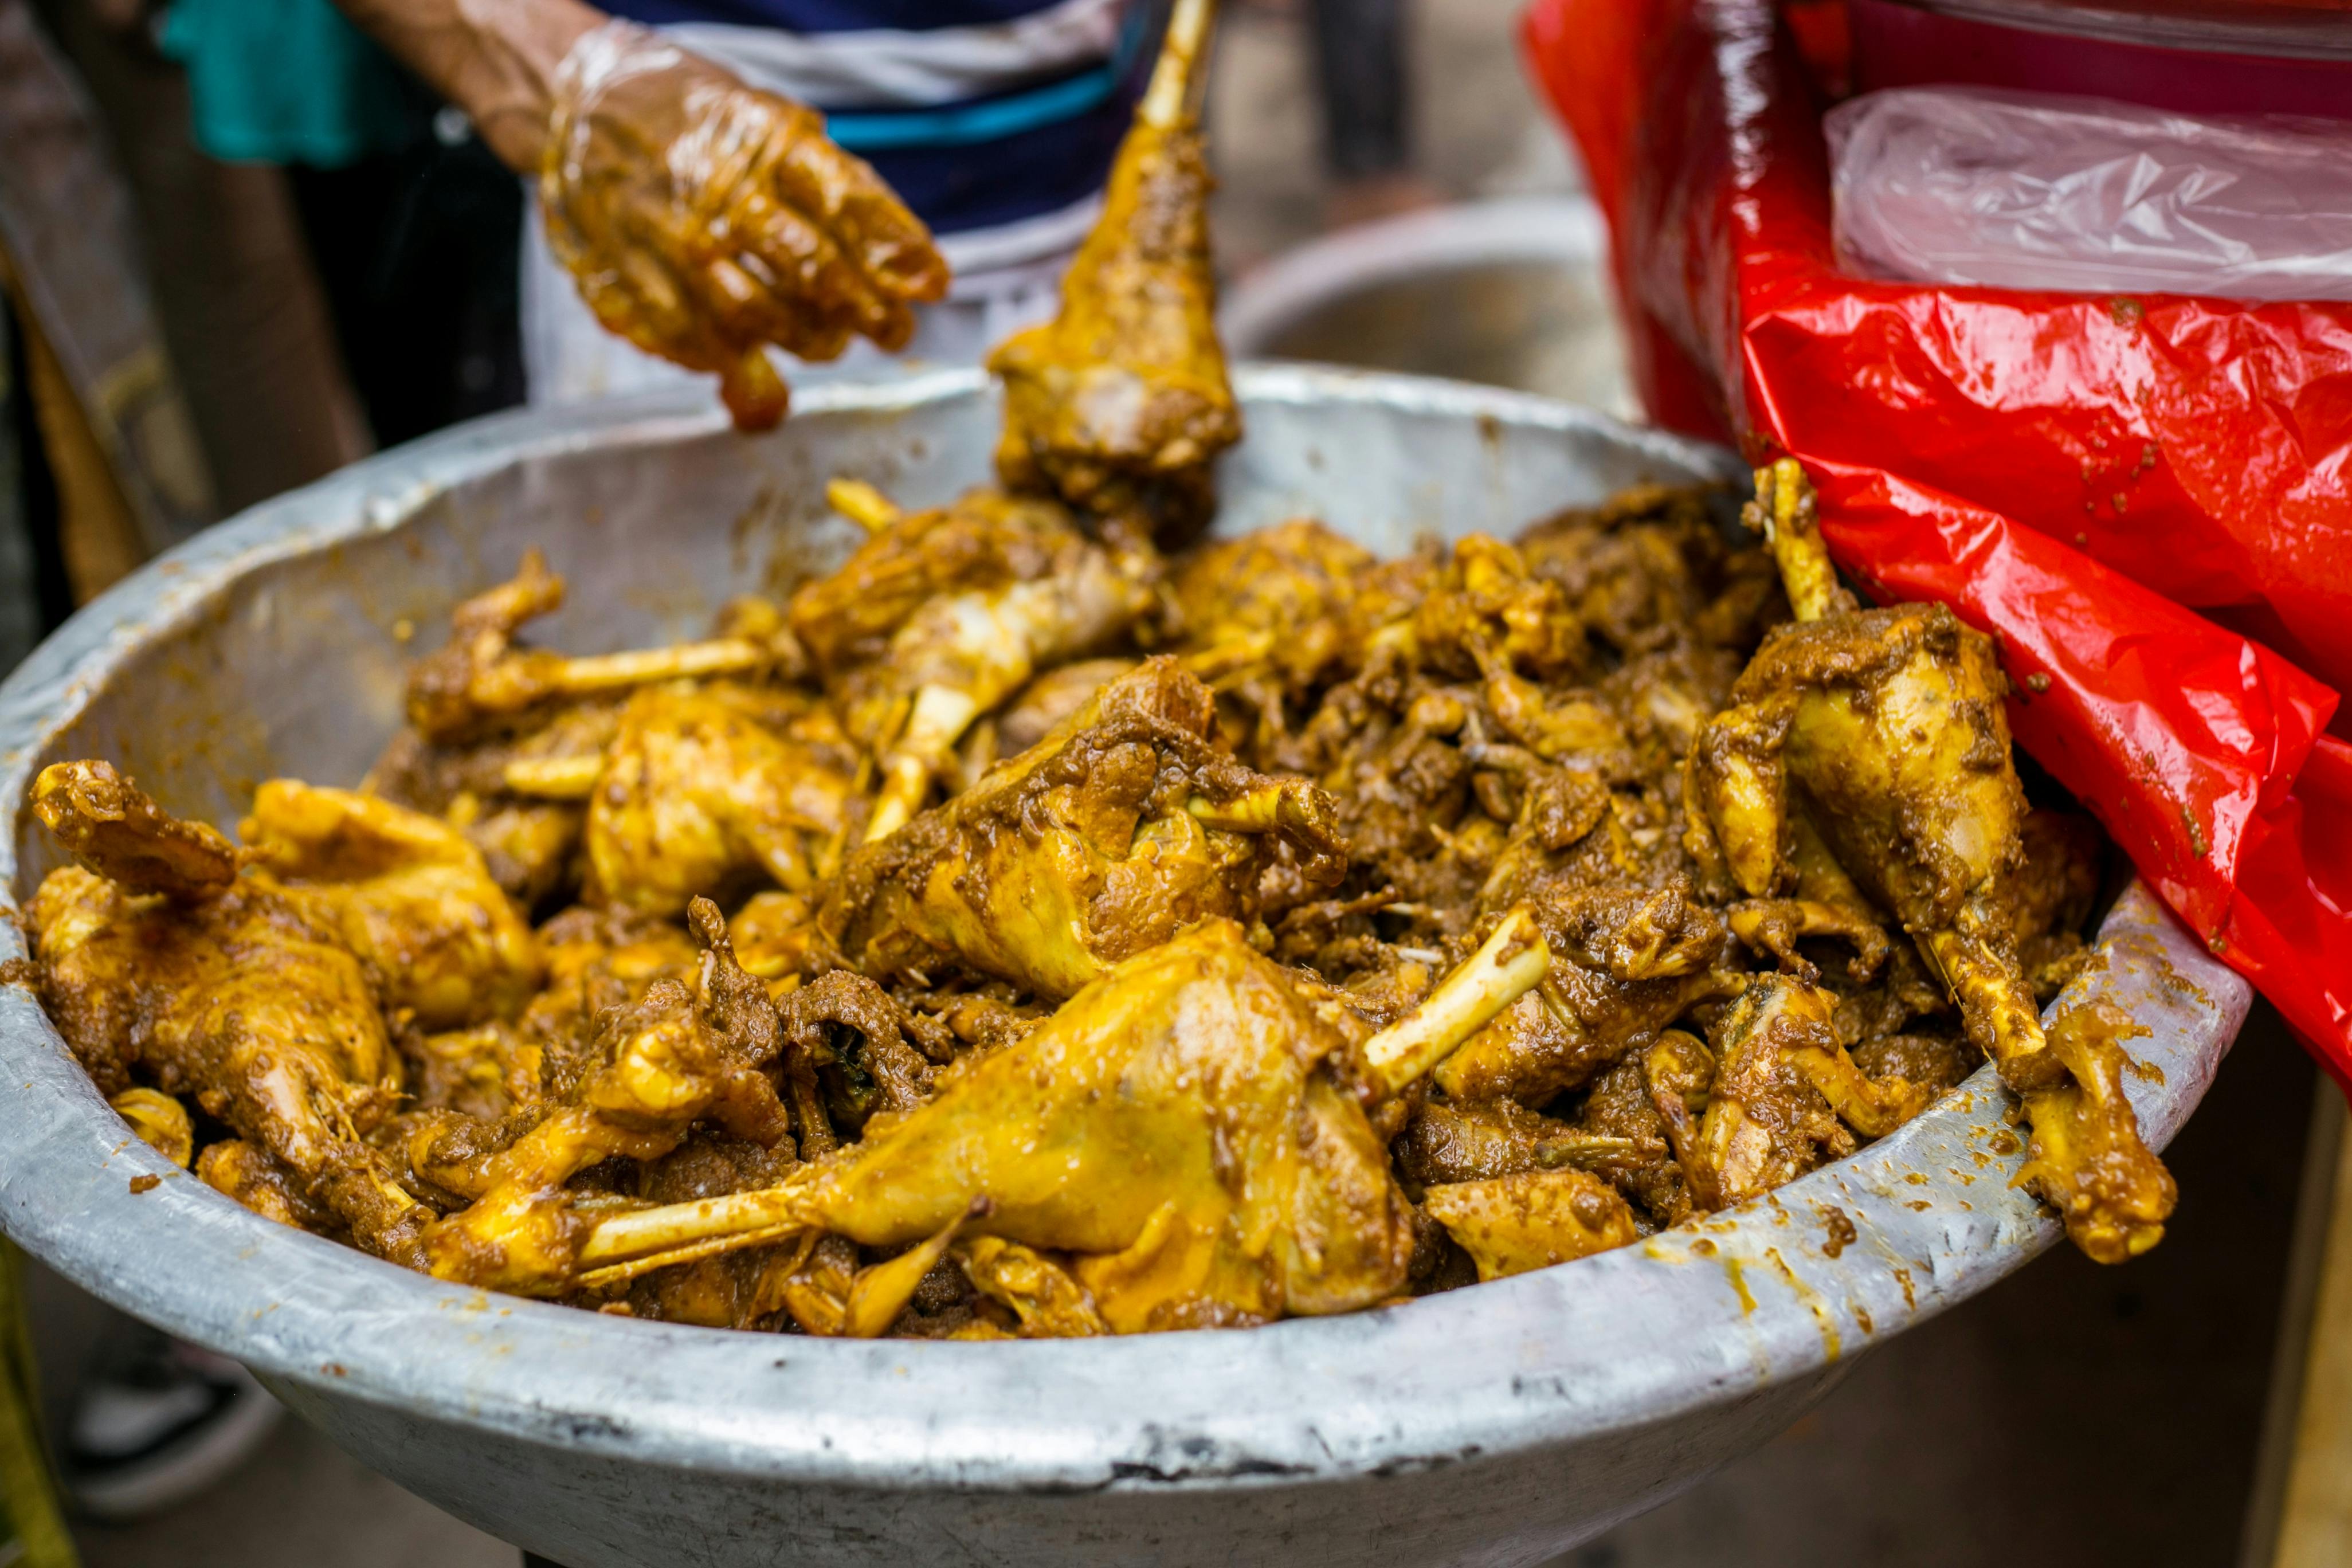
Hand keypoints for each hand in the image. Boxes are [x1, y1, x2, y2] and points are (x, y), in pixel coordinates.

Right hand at [541, 22, 949, 427]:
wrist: (575, 110)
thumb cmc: (697, 124)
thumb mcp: (772, 126)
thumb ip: (843, 189)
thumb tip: (918, 274)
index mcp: (760, 144)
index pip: (849, 203)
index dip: (900, 252)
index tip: (933, 286)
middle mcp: (717, 197)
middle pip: (814, 273)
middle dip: (868, 314)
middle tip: (891, 329)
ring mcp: (672, 249)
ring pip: (762, 320)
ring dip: (810, 340)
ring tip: (825, 336)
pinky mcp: (635, 294)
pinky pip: (704, 349)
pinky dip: (741, 361)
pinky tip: (755, 349)